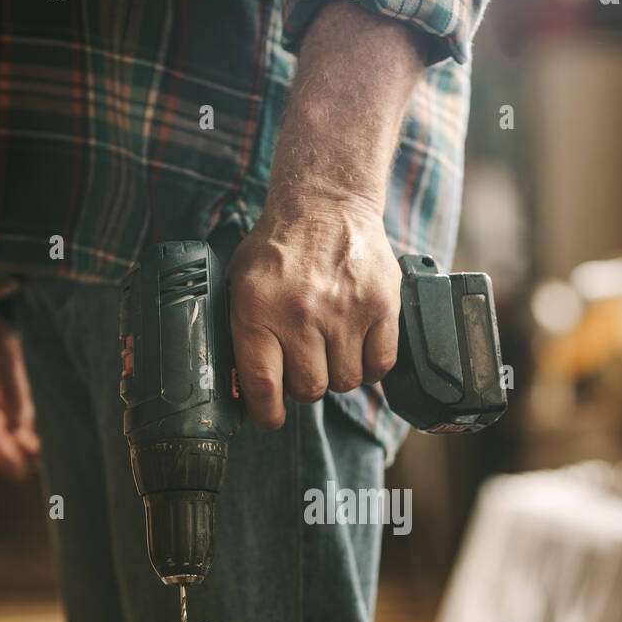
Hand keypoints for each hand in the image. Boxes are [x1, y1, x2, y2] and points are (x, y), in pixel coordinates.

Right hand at [0, 309, 39, 479]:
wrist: (8, 305)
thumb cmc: (2, 329)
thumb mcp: (7, 357)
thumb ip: (14, 390)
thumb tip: (20, 426)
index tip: (18, 472)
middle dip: (10, 457)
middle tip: (31, 473)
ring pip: (8, 432)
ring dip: (21, 449)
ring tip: (42, 464)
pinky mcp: (14, 391)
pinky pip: (20, 421)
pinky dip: (29, 435)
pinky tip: (45, 444)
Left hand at [227, 196, 400, 430]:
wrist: (326, 203)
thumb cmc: (279, 249)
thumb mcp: (240, 284)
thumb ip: (241, 333)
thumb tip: (243, 389)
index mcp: (258, 309)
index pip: (263, 385)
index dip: (268, 413)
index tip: (271, 418)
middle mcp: (301, 313)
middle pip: (309, 389)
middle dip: (305, 386)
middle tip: (304, 367)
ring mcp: (345, 311)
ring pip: (345, 382)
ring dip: (337, 374)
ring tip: (331, 350)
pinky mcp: (381, 306)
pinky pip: (380, 365)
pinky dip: (370, 366)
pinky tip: (358, 348)